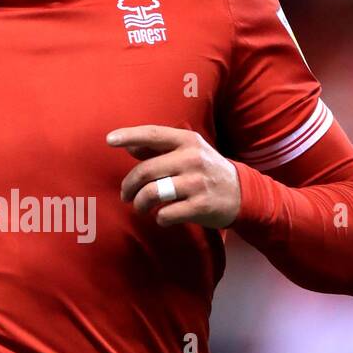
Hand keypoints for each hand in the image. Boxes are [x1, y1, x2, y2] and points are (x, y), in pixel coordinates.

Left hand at [107, 124, 241, 228]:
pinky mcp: (201, 206)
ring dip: (140, 204)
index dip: (129, 135)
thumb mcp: (189, 152)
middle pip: (146, 171)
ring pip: (153, 193)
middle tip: (125, 195)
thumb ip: (159, 149)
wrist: (242, 193)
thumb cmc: (206, 170)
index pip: (153, 134)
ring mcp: (197, 183)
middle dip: (129, 186)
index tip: (109, 140)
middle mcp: (193, 158)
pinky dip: (159, 218)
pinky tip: (162, 217)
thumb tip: (129, 146)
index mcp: (188, 141)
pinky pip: (166, 214)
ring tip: (141, 207)